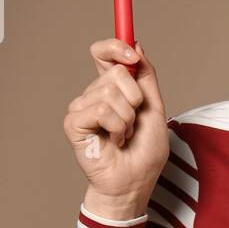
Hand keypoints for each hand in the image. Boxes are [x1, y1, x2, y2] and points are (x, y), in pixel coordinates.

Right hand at [63, 39, 169, 217]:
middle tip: (134, 122)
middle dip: (135, 99)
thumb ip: (146, 78)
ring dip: (128, 118)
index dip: (115, 46)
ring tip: (125, 134)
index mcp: (113, 88)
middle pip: (116, 72)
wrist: (134, 181)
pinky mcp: (74, 123)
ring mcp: (82, 108)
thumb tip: (136, 46)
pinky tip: (114, 140)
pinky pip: (100, 110)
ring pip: (110, 92)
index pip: (104, 53)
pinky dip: (117, 126)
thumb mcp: (154, 108)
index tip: (132, 56)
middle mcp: (95, 94)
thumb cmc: (144, 152)